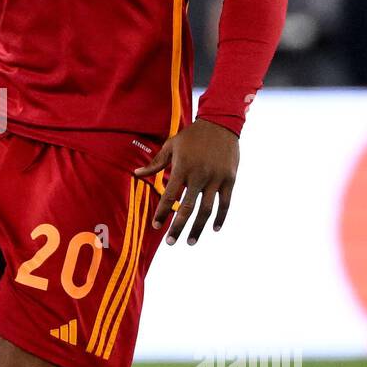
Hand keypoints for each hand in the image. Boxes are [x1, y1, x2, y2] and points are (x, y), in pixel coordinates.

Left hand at [134, 118, 238, 245]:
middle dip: (177, 227)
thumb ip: (155, 163)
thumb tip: (136, 174)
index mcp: (182, 168)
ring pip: (206, 210)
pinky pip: (225, 203)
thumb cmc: (192, 136)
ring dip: (198, 228)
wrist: (220, 124)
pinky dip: (220, 217)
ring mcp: (216, 178)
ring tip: (190, 242)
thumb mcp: (171, 145)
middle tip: (170, 243)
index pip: (169, 196)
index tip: (156, 226)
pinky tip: (214, 229)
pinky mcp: (230, 179)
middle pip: (187, 208)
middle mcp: (199, 175)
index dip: (162, 213)